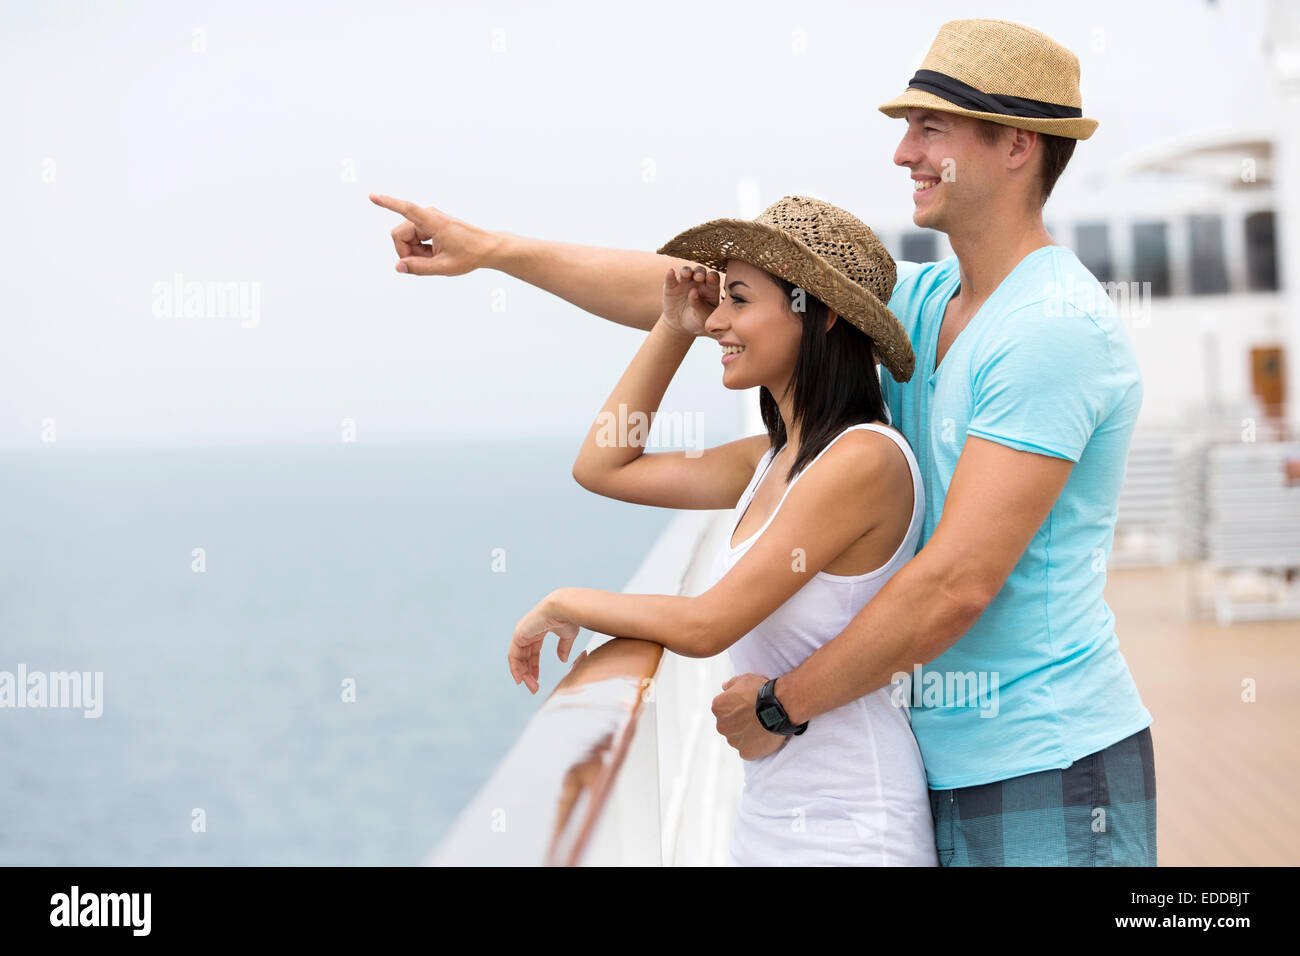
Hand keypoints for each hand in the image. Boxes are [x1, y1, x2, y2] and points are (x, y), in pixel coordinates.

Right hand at [369, 193, 495, 275]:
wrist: (487, 248)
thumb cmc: (470, 255)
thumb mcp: (444, 267)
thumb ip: (419, 268)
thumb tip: (398, 266)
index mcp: (433, 222)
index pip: (406, 209)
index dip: (388, 203)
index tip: (372, 196)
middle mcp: (428, 216)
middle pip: (399, 235)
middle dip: (407, 253)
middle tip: (427, 263)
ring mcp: (428, 220)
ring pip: (406, 239)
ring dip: (415, 253)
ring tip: (435, 258)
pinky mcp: (429, 224)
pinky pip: (414, 239)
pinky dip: (420, 251)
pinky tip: (435, 255)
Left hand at [508, 591, 580, 693]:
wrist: (564, 608)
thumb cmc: (568, 617)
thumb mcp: (567, 636)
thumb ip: (563, 647)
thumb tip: (562, 660)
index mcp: (538, 629)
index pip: (532, 650)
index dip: (534, 665)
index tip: (537, 679)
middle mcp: (527, 631)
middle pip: (524, 656)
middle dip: (529, 673)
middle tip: (534, 688)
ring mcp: (521, 632)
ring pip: (518, 658)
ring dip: (524, 674)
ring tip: (531, 687)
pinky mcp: (519, 635)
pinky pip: (514, 656)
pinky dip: (515, 668)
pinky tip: (520, 679)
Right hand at [661, 265, 720, 336]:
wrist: (681, 325)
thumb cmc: (698, 320)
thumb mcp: (702, 317)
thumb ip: (700, 305)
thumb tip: (693, 292)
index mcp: (710, 288)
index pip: (713, 279)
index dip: (713, 277)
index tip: (711, 278)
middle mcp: (698, 282)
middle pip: (700, 272)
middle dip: (700, 272)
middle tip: (699, 277)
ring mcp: (685, 282)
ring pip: (686, 272)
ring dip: (686, 270)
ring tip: (686, 273)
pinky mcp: (671, 286)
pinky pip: (671, 278)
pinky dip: (670, 275)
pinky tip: (670, 272)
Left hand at [711, 673, 788, 759]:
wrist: (779, 706)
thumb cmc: (762, 690)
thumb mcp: (744, 679)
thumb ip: (731, 684)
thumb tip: (724, 687)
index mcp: (718, 708)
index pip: (723, 709)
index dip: (736, 707)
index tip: (747, 705)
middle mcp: (721, 725)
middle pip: (728, 725)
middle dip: (739, 722)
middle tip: (754, 717)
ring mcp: (733, 741)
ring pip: (737, 739)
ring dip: (746, 734)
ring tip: (761, 727)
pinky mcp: (746, 752)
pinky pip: (747, 750)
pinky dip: (754, 746)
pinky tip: (763, 737)